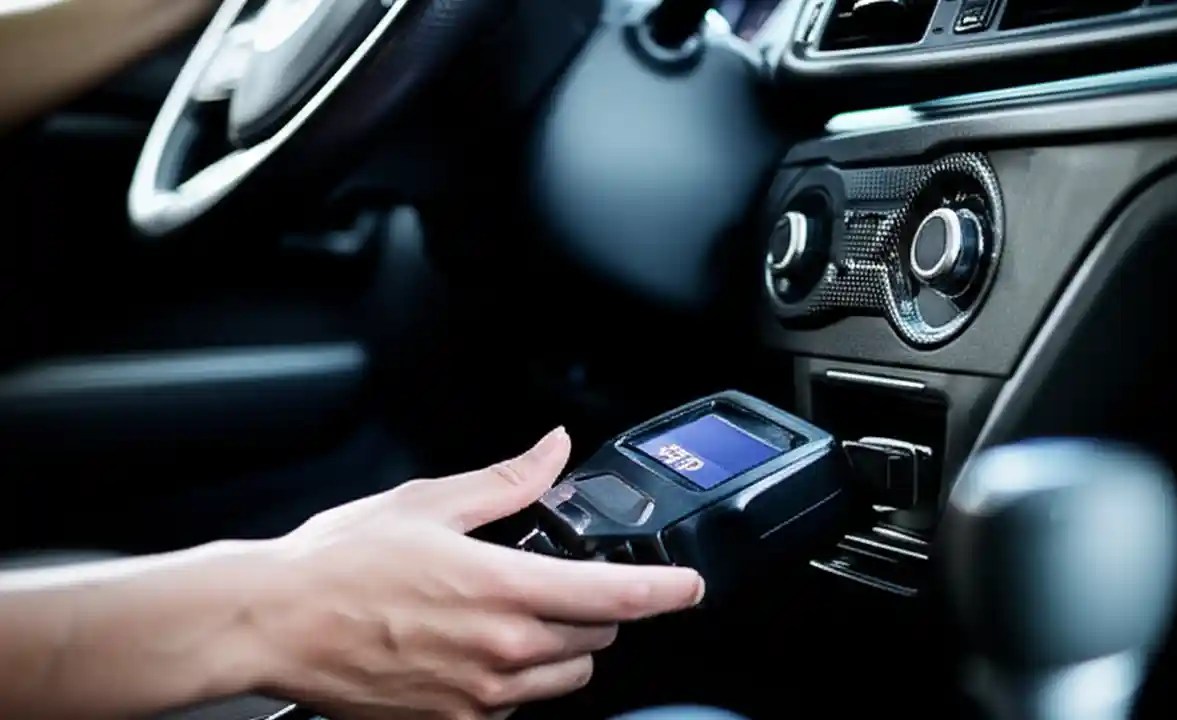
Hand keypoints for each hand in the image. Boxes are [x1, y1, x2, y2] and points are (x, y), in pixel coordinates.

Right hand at [255, 428, 703, 719]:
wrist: (272, 625)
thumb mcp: (430, 503)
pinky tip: (474, 649)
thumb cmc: (339, 564)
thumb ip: (509, 481)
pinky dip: (515, 680)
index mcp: (504, 590)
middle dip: (593, 610)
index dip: (667, 590)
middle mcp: (503, 652)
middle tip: (555, 581)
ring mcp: (481, 697)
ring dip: (560, 648)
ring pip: (564, 679)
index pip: (617, 598)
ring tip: (512, 616)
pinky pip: (515, 707)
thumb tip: (554, 451)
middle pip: (596, 639)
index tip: (690, 585)